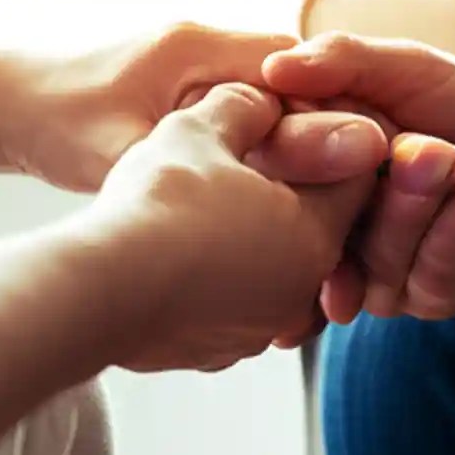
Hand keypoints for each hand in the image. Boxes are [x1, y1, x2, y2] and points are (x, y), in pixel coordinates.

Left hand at [8, 23, 385, 191]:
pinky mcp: (186, 87)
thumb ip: (190, 165)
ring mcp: (196, 63)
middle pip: (293, 80)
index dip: (332, 110)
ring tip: (320, 198)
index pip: (293, 65)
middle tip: (348, 190)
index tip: (358, 162)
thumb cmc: (56, 128)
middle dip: (321, 130)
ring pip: (272, 97)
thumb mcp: (122, 154)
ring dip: (293, 140)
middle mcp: (203, 45)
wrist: (9, 109)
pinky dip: (263, 144)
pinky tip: (274, 192)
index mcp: (197, 48)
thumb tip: (265, 196)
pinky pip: (244, 109)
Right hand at [86, 83, 374, 371]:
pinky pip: (231, 310)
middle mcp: (301, 289)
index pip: (353, 179)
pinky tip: (176, 260)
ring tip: (203, 214)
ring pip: (271, 273)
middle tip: (242, 168)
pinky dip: (216, 285)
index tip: (289, 130)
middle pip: (313, 229)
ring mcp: (259, 329)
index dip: (323, 145)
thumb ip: (243, 107)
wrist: (100, 290)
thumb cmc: (158, 203)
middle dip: (286, 196)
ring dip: (249, 245)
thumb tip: (262, 101)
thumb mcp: (200, 128)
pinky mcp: (218, 353)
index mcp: (316, 231)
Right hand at [263, 33, 454, 319]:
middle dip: (368, 184)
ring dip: (418, 202)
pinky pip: (424, 280)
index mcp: (309, 184)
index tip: (347, 119)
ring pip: (372, 264)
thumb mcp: (396, 66)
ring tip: (453, 156)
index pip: (271, 190)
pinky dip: (450, 228)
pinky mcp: (436, 297)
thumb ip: (338, 62)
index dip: (300, 155)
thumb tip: (271, 68)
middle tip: (416, 142)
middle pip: (316, 234)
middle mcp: (335, 238)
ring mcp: (382, 275)